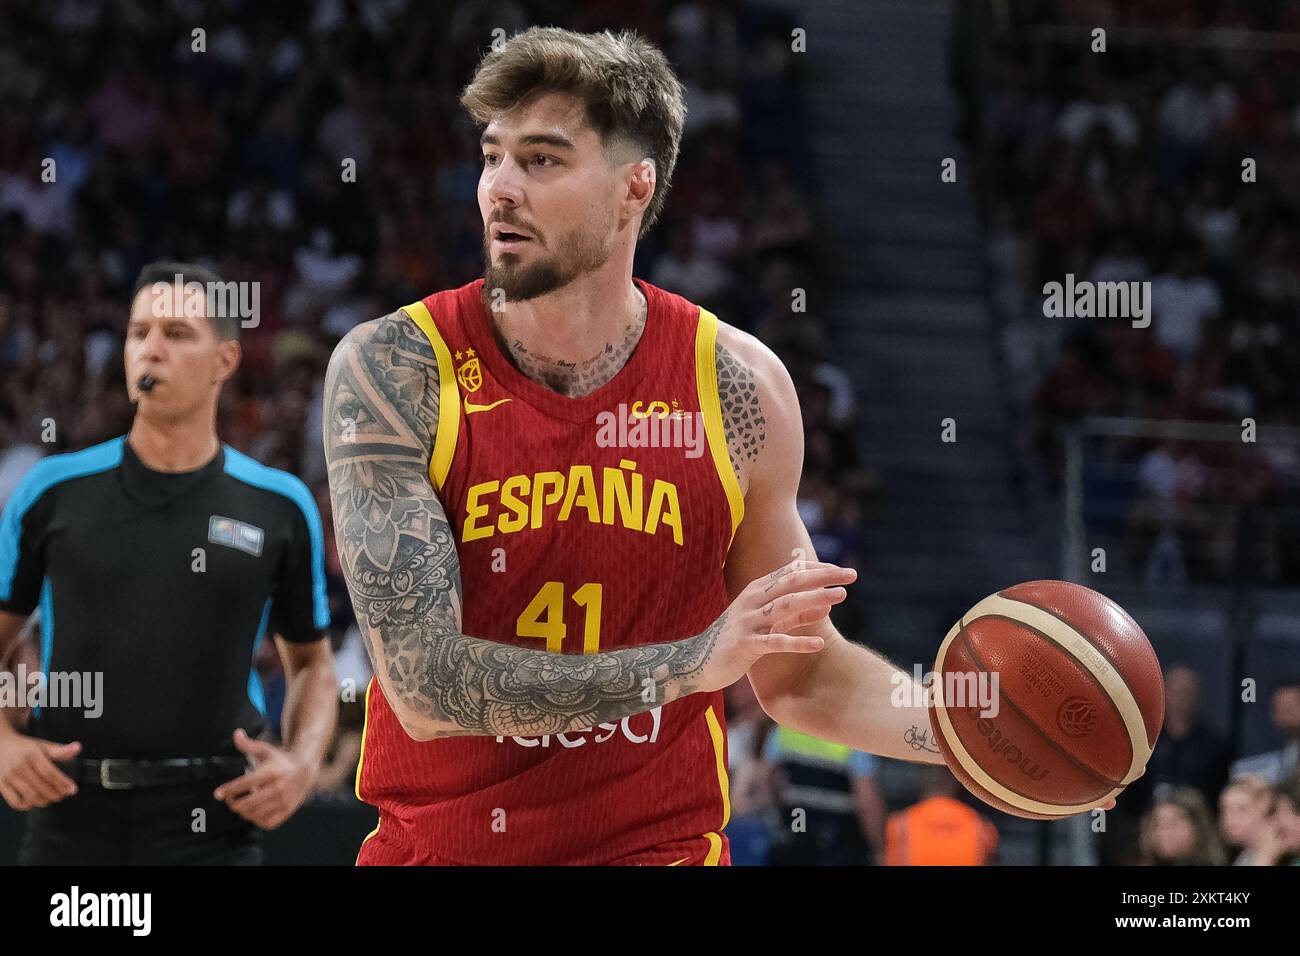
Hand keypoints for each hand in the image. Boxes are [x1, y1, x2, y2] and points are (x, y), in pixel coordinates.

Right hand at [0, 731, 79, 809]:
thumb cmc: (23, 747)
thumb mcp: (42, 745)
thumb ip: (60, 751)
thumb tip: (78, 748)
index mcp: (32, 755)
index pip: (50, 773)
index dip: (63, 783)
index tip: (72, 789)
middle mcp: (19, 766)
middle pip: (41, 787)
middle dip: (56, 794)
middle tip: (63, 795)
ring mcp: (9, 777)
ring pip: (30, 796)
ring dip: (44, 801)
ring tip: (52, 798)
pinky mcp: (1, 785)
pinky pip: (15, 801)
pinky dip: (27, 806)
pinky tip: (34, 802)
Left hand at [213, 729, 314, 829]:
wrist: (304, 770)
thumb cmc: (279, 760)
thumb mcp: (265, 750)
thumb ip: (249, 745)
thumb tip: (236, 733)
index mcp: (270, 772)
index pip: (244, 783)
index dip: (228, 790)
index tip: (217, 794)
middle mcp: (277, 788)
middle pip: (247, 803)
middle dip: (233, 803)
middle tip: (230, 800)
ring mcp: (283, 801)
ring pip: (255, 814)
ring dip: (243, 812)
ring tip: (241, 804)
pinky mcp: (287, 810)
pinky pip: (266, 823)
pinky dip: (256, 820)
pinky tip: (254, 812)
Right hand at [693, 558, 854, 693]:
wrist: (697, 661)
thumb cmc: (736, 639)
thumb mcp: (765, 621)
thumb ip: (794, 613)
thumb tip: (826, 602)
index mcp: (756, 590)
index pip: (791, 572)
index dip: (818, 569)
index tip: (842, 571)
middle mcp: (752, 600)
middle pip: (792, 582)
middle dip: (823, 576)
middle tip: (852, 575)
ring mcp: (748, 621)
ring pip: (785, 605)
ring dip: (815, 599)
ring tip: (841, 597)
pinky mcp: (745, 645)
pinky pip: (775, 642)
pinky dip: (798, 641)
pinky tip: (819, 644)